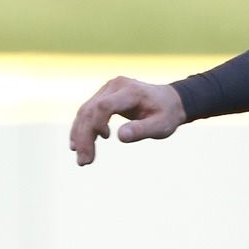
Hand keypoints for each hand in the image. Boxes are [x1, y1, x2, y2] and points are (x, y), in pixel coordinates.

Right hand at [69, 76, 186, 165]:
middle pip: (91, 110)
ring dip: (80, 136)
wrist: (170, 101)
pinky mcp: (103, 96)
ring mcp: (107, 89)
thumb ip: (142, 130)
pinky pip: (88, 112)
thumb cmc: (167, 114)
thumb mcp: (161, 125)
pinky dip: (82, 129)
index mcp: (130, 91)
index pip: (104, 106)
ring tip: (82, 159)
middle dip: (84, 137)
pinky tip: (78, 145)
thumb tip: (121, 137)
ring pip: (85, 112)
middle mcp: (115, 86)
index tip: (100, 142)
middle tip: (84, 162)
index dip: (96, 124)